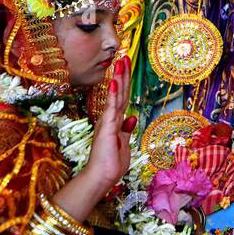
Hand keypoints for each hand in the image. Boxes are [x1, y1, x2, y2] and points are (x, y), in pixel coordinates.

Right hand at [80, 63, 135, 196]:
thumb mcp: (123, 143)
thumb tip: (131, 117)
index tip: (126, 66)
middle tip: (124, 56)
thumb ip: (126, 129)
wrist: (102, 177)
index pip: (121, 97)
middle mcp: (110, 118)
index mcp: (114, 121)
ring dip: (119, 78)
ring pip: (115, 96)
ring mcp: (108, 122)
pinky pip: (111, 108)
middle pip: (118, 92)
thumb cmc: (111, 163)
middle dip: (122, 74)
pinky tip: (114, 82)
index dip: (124, 82)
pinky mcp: (107, 128)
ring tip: (120, 61)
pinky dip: (113, 95)